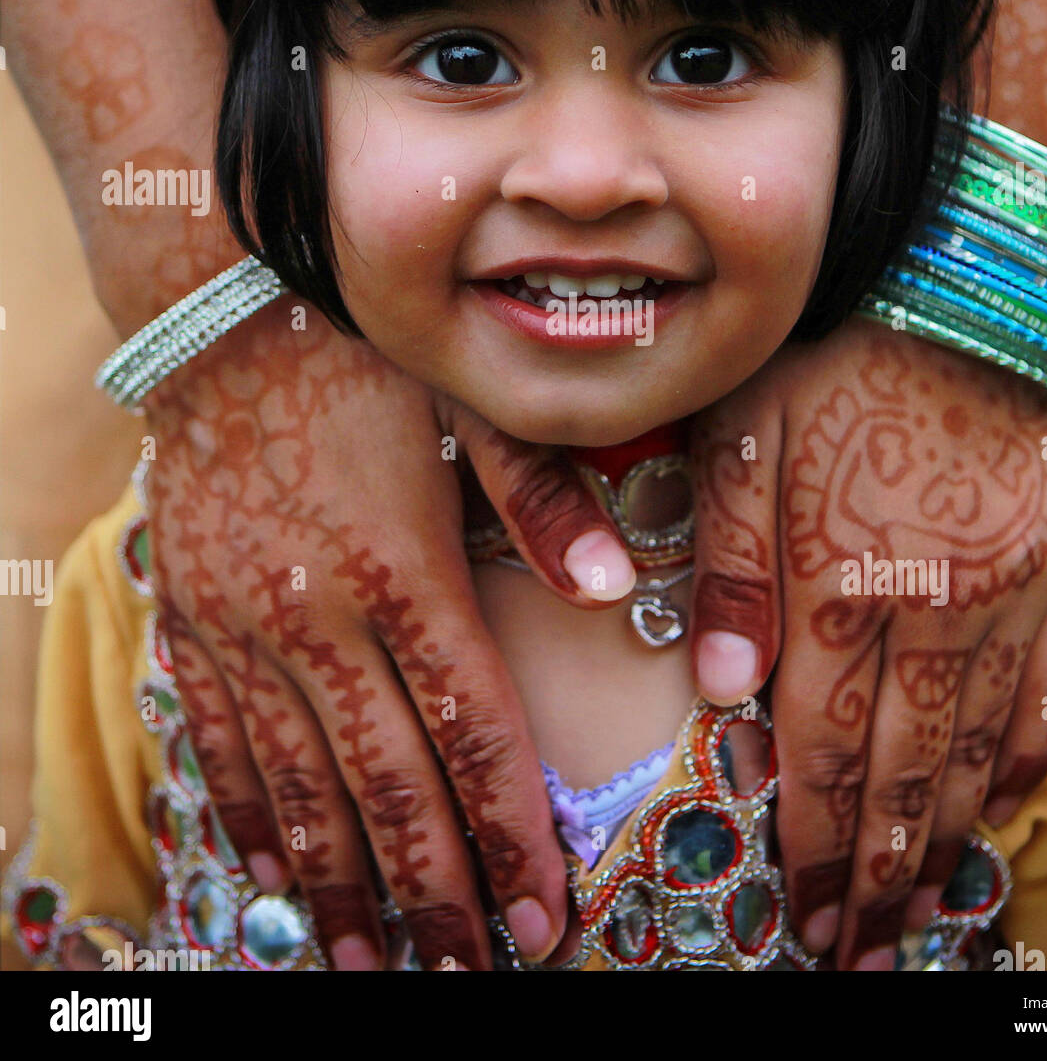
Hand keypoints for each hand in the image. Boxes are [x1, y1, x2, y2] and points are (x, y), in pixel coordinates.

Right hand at [142, 296, 635, 970]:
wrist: (223, 313)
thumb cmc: (364, 356)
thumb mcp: (466, 403)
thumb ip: (543, 497)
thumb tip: (615, 583)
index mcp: (401, 567)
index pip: (469, 729)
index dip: (510, 831)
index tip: (539, 917)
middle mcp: (316, 616)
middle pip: (386, 784)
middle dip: (435, 890)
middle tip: (465, 972)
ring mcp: (243, 625)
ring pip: (298, 784)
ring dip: (342, 883)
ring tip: (372, 961)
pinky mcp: (192, 618)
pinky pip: (218, 741)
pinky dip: (251, 817)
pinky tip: (277, 876)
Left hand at [687, 314, 1046, 969]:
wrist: (952, 276)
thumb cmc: (825, 351)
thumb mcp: (744, 437)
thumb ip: (734, 565)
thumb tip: (726, 684)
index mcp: (842, 580)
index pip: (827, 747)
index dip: (817, 841)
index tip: (808, 914)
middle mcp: (934, 605)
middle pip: (905, 772)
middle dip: (878, 872)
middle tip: (861, 949)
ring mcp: (1006, 591)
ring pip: (976, 749)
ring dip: (947, 839)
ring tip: (922, 911)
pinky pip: (1042, 687)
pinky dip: (1019, 759)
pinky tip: (998, 803)